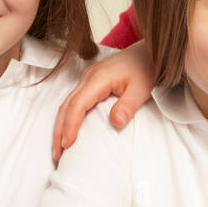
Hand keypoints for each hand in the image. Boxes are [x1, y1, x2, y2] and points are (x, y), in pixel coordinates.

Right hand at [52, 41, 154, 160]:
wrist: (149, 51)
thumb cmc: (146, 68)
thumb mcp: (142, 89)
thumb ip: (128, 106)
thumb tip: (115, 123)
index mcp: (98, 79)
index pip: (77, 104)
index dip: (70, 125)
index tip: (68, 145)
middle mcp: (88, 77)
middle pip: (66, 106)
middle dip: (59, 131)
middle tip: (58, 155)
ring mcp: (87, 78)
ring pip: (66, 104)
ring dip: (60, 126)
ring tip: (59, 148)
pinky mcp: (90, 82)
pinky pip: (74, 101)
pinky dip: (68, 118)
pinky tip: (69, 131)